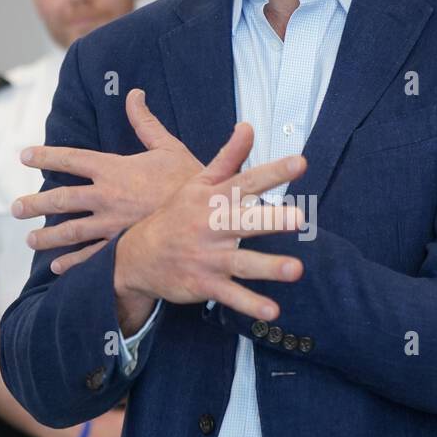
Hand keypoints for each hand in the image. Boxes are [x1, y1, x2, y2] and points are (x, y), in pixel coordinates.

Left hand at [12, 89, 201, 274]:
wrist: (208, 215)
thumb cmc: (190, 178)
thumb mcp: (168, 146)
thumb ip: (145, 122)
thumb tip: (134, 93)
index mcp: (113, 168)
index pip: (70, 159)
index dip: (45, 155)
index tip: (24, 156)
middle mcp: (106, 196)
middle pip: (60, 198)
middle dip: (35, 203)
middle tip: (15, 208)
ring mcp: (111, 224)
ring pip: (69, 230)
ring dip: (46, 236)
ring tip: (28, 239)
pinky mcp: (123, 246)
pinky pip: (90, 256)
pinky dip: (71, 262)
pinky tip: (56, 266)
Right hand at [114, 121, 307, 324]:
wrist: (135, 256)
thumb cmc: (175, 216)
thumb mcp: (197, 183)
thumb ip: (227, 157)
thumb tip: (248, 126)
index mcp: (213, 199)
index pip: (247, 182)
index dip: (273, 172)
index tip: (301, 162)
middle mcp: (212, 227)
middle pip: (244, 222)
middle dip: (270, 220)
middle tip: (299, 218)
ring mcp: (209, 257)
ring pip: (242, 263)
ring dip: (268, 267)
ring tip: (296, 270)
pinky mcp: (205, 284)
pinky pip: (231, 295)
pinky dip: (250, 305)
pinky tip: (273, 311)